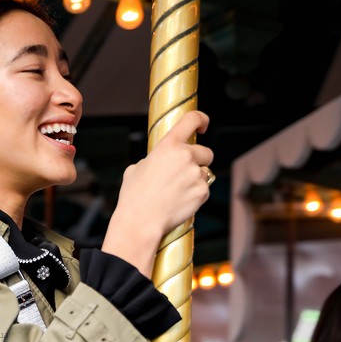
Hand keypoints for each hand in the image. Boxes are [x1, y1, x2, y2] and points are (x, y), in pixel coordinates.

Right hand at [104, 111, 213, 276]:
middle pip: (205, 152)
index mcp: (168, 146)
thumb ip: (153, 160)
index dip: (200, 120)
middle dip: (198, 161)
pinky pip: (204, 190)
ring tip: (177, 192)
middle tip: (184, 174)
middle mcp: (185, 156)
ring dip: (196, 180)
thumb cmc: (134, 196)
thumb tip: (158, 162)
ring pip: (205, 173)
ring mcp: (196, 174)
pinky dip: (195, 195)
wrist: (141, 221)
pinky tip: (180, 202)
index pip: (191, 120)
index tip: (202, 125)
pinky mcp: (202, 191)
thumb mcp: (136, 169)